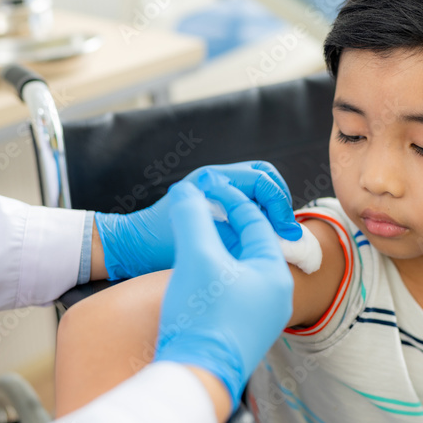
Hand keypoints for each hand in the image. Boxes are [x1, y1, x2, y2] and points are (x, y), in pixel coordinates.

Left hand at [94, 161, 301, 280]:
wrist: (134, 247)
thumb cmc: (164, 248)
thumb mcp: (210, 244)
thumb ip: (246, 236)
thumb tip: (280, 239)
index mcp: (213, 181)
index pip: (262, 182)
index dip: (281, 207)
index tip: (287, 234)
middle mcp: (213, 175)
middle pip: (264, 174)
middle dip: (279, 199)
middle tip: (284, 228)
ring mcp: (212, 184)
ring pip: (256, 184)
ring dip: (269, 205)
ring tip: (272, 232)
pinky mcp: (211, 195)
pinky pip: (244, 194)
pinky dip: (257, 209)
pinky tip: (256, 233)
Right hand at [153, 173, 293, 408]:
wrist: (194, 377)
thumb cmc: (201, 317)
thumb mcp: (196, 257)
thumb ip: (193, 217)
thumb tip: (188, 191)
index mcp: (275, 273)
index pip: (255, 223)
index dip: (227, 201)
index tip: (203, 193)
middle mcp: (277, 296)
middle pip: (251, 246)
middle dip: (225, 225)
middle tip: (201, 211)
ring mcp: (263, 318)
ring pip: (242, 270)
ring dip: (220, 252)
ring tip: (195, 240)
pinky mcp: (245, 334)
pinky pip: (236, 292)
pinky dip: (218, 276)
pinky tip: (196, 275)